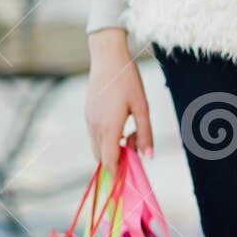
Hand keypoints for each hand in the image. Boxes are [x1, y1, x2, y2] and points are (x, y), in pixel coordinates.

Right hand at [84, 28, 151, 170]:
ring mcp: (88, 119)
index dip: (117, 172)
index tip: (127, 179)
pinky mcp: (88, 113)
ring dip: (112, 148)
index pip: (109, 160)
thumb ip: (145, 134)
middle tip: (136, 148)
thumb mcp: (142, 108)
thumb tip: (148, 157)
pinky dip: (107, 138)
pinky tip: (123, 125)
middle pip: (100, 156)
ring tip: (132, 133)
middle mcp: (95, 125)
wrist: (107, 58)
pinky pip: (95, 134)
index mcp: (109, 126)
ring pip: (97, 146)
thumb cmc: (128, 81)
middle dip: (116, 160)